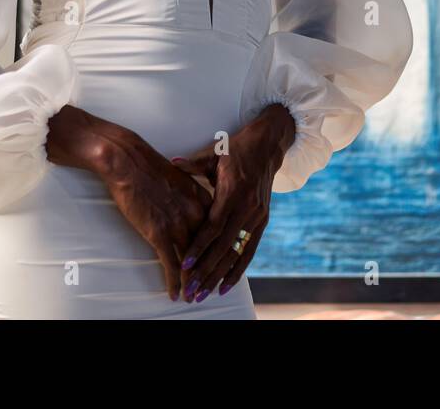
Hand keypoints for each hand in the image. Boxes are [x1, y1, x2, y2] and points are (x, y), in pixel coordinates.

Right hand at [96, 132, 215, 301]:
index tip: (223, 265)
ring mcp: (178, 225)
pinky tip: (174, 294)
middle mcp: (195, 214)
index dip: (221, 251)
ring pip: (192, 262)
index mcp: (202, 199)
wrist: (129, 161)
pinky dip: (173, 282)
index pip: (218, 232)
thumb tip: (193, 202)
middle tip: (212, 290)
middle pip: (209, 251)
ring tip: (196, 297)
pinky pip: (170, 265)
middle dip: (211, 273)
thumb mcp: (181, 177)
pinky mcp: (158, 233)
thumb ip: (191, 193)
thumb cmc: (150, 165)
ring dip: (194, 283)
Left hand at [170, 106, 293, 302]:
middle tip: (191, 290)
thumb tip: (171, 164)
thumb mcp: (214, 153)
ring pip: (237, 253)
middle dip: (206, 270)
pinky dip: (237, 270)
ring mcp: (257, 216)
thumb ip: (193, 164)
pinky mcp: (262, 221)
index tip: (183, 264)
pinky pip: (249, 251)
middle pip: (224, 246)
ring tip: (205, 293)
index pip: (213, 226)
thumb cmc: (236, 149)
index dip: (198, 247)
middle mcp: (248, 207)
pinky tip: (226, 285)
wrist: (268, 146)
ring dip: (220, 275)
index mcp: (234, 191)